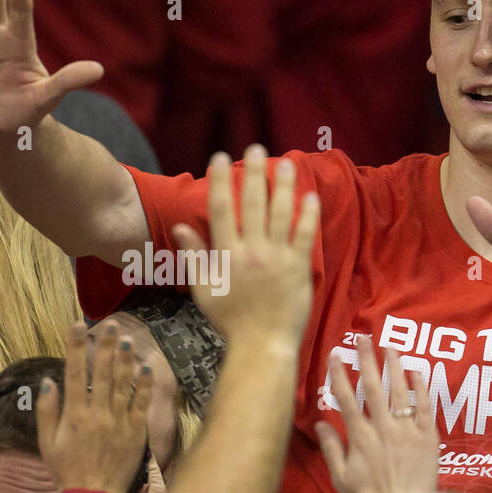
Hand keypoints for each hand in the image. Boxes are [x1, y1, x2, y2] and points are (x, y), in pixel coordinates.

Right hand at [36, 321, 153, 492]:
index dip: (76, 346)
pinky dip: (144, 385)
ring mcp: (119, 422)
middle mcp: (97, 414)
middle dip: (105, 345)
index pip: (74, 372)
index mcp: (74, 414)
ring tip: (127, 338)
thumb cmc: (66, 469)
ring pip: (123, 383)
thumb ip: (47, 410)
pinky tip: (145, 367)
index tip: (77, 325)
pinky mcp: (136, 432)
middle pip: (102, 372)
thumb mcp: (47, 442)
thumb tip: (48, 380)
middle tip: (109, 324)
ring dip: (125, 359)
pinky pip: (141, 403)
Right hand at [172, 146, 319, 346]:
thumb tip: (181, 227)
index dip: (219, 181)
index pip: (220, 209)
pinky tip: (310, 196)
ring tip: (286, 162)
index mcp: (226, 254)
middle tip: (256, 147)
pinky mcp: (298, 268)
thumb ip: (194, 256)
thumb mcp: (203, 290)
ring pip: (280, 213)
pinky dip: (307, 215)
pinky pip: (304, 236)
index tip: (219, 157)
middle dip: (254, 172)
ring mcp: (276, 258)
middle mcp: (250, 250)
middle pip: (252, 203)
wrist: (261, 345)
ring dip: (283, 185)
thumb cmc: (230, 321)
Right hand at [316, 335, 437, 492]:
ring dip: (394, 366)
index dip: (338, 374)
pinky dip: (421, 387)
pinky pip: (424, 407)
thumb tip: (320, 424)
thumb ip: (332, 448)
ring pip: (399, 390)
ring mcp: (406, 430)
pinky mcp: (427, 437)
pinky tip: (417, 372)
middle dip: (366, 359)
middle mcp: (383, 427)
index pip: (346, 398)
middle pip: (373, 386)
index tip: (334, 355)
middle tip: (363, 338)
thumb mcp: (341, 477)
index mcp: (360, 437)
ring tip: (390, 347)